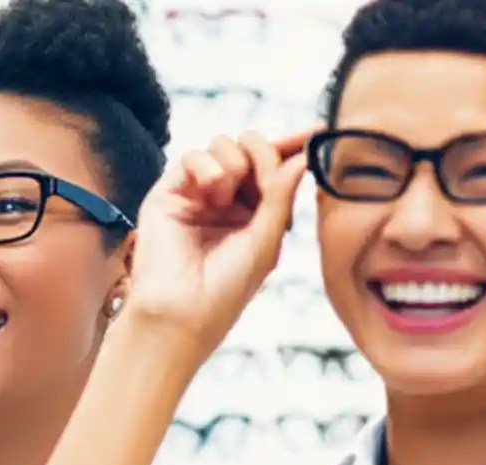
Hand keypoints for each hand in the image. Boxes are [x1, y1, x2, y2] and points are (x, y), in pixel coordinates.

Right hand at [126, 128, 315, 362]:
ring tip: (226, 195)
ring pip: (221, 146)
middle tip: (263, 179)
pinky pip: (191, 156)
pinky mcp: (168, 194)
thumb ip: (281, 194)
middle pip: (249, 148)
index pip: (273, 169)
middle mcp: (224, 201)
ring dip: (233, 163)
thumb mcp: (265, 240)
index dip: (292, 147)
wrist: (181, 312)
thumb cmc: (225, 289)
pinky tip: (211, 190)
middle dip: (262, 155)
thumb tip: (303, 154)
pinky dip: (207, 165)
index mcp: (252, 214)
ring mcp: (195, 196)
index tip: (317, 131)